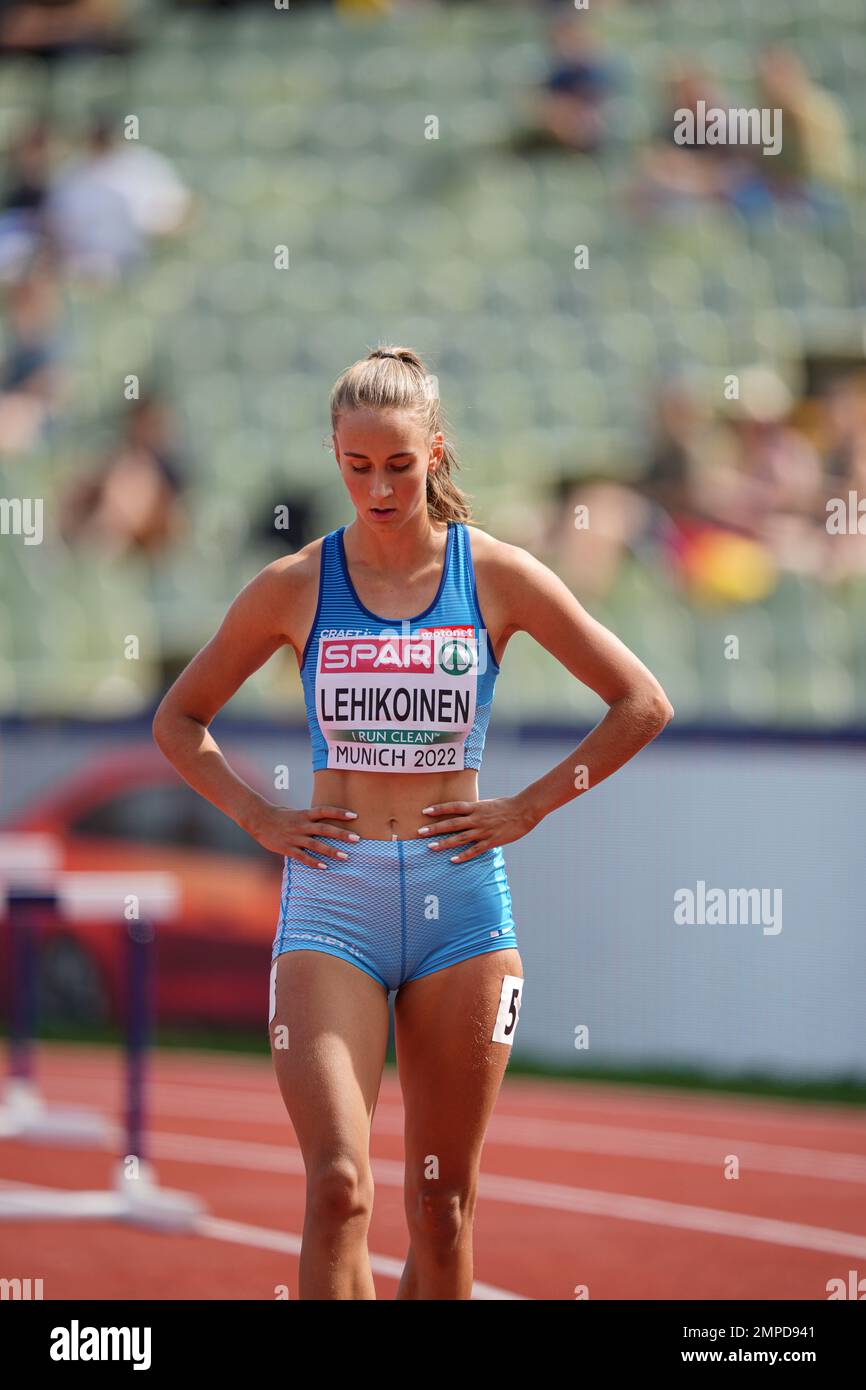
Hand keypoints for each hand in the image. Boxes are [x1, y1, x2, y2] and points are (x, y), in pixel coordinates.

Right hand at [247, 802, 359, 868]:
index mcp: (304, 814)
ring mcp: (295, 837)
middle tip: (357, 839)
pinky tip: (325, 867)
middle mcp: (301, 825)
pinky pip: (302, 857)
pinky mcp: (287, 848)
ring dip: (331, 851)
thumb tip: (327, 818)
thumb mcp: (297, 812)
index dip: (339, 812)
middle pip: (324, 829)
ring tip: (345, 856)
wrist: (258, 819)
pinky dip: (314, 862)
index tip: (354, 815)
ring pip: (316, 845)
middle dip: (341, 834)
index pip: (325, 811)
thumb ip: (311, 817)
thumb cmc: (279, 814)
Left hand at [417, 797, 538, 861]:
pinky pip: (475, 850)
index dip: (439, 809)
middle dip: (435, 828)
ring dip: (444, 843)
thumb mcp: (488, 804)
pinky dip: (463, 855)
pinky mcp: (491, 841)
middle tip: (420, 832)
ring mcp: (483, 830)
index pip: (453, 807)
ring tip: (430, 847)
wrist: (525, 810)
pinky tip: (453, 860)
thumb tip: (464, 811)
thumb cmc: (507, 805)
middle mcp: (477, 819)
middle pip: (452, 823)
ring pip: (460, 838)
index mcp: (476, 807)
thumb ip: (475, 809)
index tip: (425, 811)